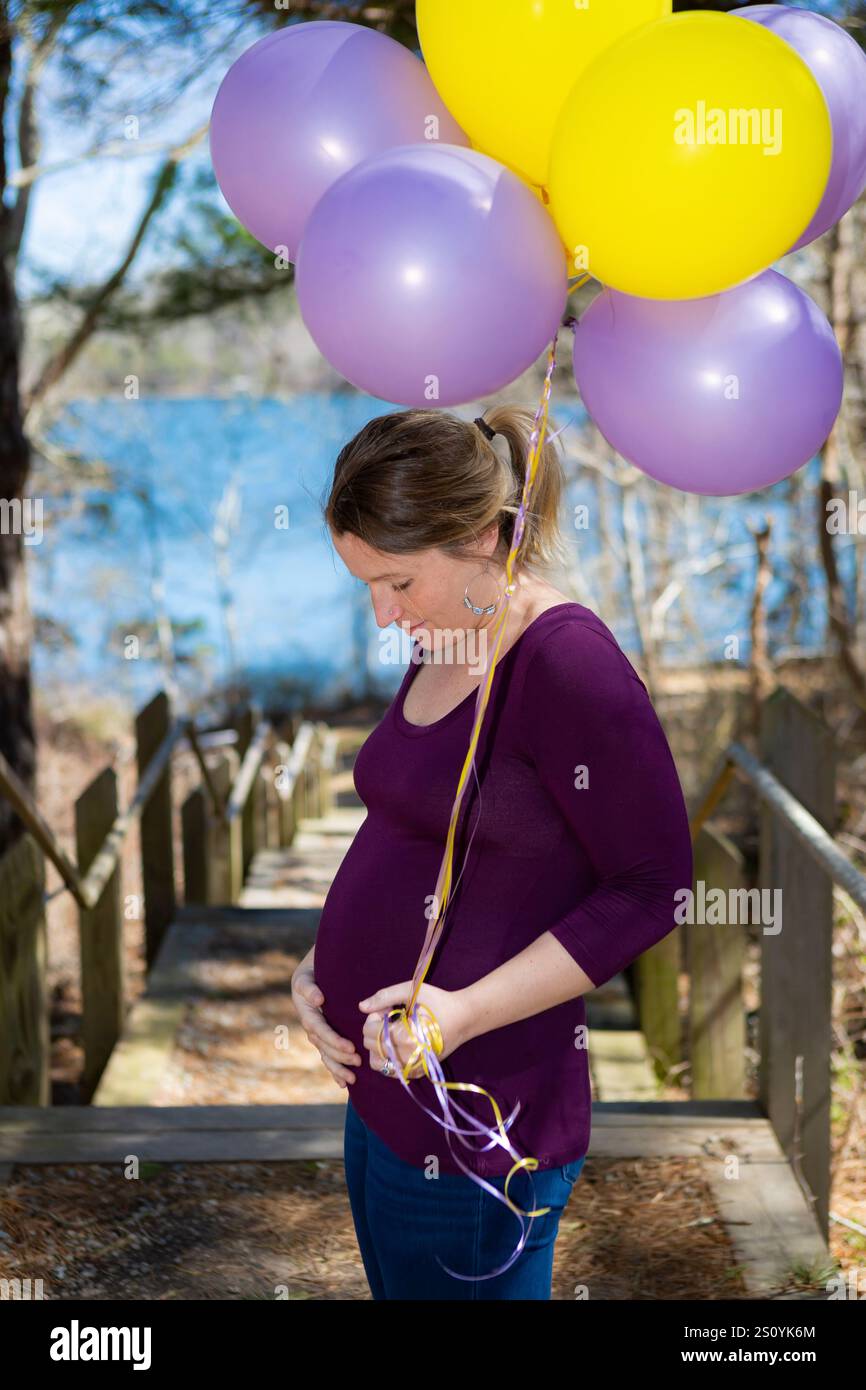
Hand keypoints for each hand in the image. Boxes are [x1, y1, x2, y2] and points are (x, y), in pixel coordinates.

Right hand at [291, 959, 361, 1089]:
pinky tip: (343, 1084)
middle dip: (340, 1056)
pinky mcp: (324, 1037)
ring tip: (352, 1079)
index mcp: (306, 1012)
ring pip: (326, 1055)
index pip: (320, 1030)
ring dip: (338, 1068)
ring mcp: (317, 1033)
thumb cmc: (312, 972)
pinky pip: (328, 1056)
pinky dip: (335, 1070)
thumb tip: (317, 1000)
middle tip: (358, 1061)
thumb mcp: (305, 977)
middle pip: (324, 1046)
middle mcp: (311, 1026)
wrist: (313, 972)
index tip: (350, 1047)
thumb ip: (309, 988)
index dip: (334, 1040)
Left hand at [358, 982, 471, 1079]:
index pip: (370, 1031)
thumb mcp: (412, 991)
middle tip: (389, 1018)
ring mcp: (413, 1066)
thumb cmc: (438, 1001)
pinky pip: (392, 1071)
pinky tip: (397, 1044)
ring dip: (377, 1047)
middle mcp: (408, 1055)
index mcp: (405, 1035)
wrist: (464, 1018)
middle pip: (372, 1046)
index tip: (385, 1010)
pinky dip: (388, 1059)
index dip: (373, 1017)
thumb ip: (384, 996)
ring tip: (389, 1033)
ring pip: (378, 1063)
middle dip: (374, 1030)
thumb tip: (362, 1006)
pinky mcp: (418, 1071)